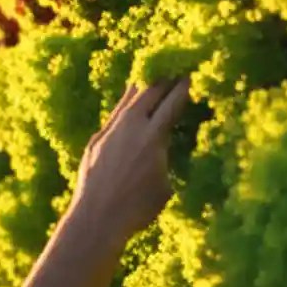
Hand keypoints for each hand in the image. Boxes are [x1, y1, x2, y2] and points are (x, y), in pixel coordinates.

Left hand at [70, 78, 190, 244]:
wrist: (96, 218)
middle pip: (149, 93)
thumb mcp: (164, 185)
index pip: (172, 103)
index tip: (190, 75)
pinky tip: (128, 102)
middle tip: (174, 68)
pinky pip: (114, 115)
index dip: (183, 88)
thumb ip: (164, 161)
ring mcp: (110, 132)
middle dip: (163, 79)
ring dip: (141, 87)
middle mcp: (131, 127)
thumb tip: (161, 153)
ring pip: (128, 100)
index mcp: (153, 137)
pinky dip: (125, 105)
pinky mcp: (95, 141)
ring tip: (150, 76)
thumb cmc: (138, 209)